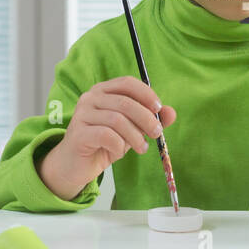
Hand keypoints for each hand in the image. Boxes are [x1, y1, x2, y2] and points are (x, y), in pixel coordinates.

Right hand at [38, 76, 175, 197]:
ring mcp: (82, 114)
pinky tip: (119, 153)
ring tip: (141, 147)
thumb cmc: (104, 144)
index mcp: (103, 91)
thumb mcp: (132, 130)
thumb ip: (150, 120)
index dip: (146, 94)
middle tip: (156, 133)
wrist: (76, 165)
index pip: (127, 83)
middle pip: (125, 102)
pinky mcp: (78, 133)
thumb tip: (171, 113)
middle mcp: (90, 98)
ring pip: (117, 120)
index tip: (159, 109)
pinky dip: (119, 146)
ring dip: (135, 136)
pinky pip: (107, 136)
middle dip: (146, 119)